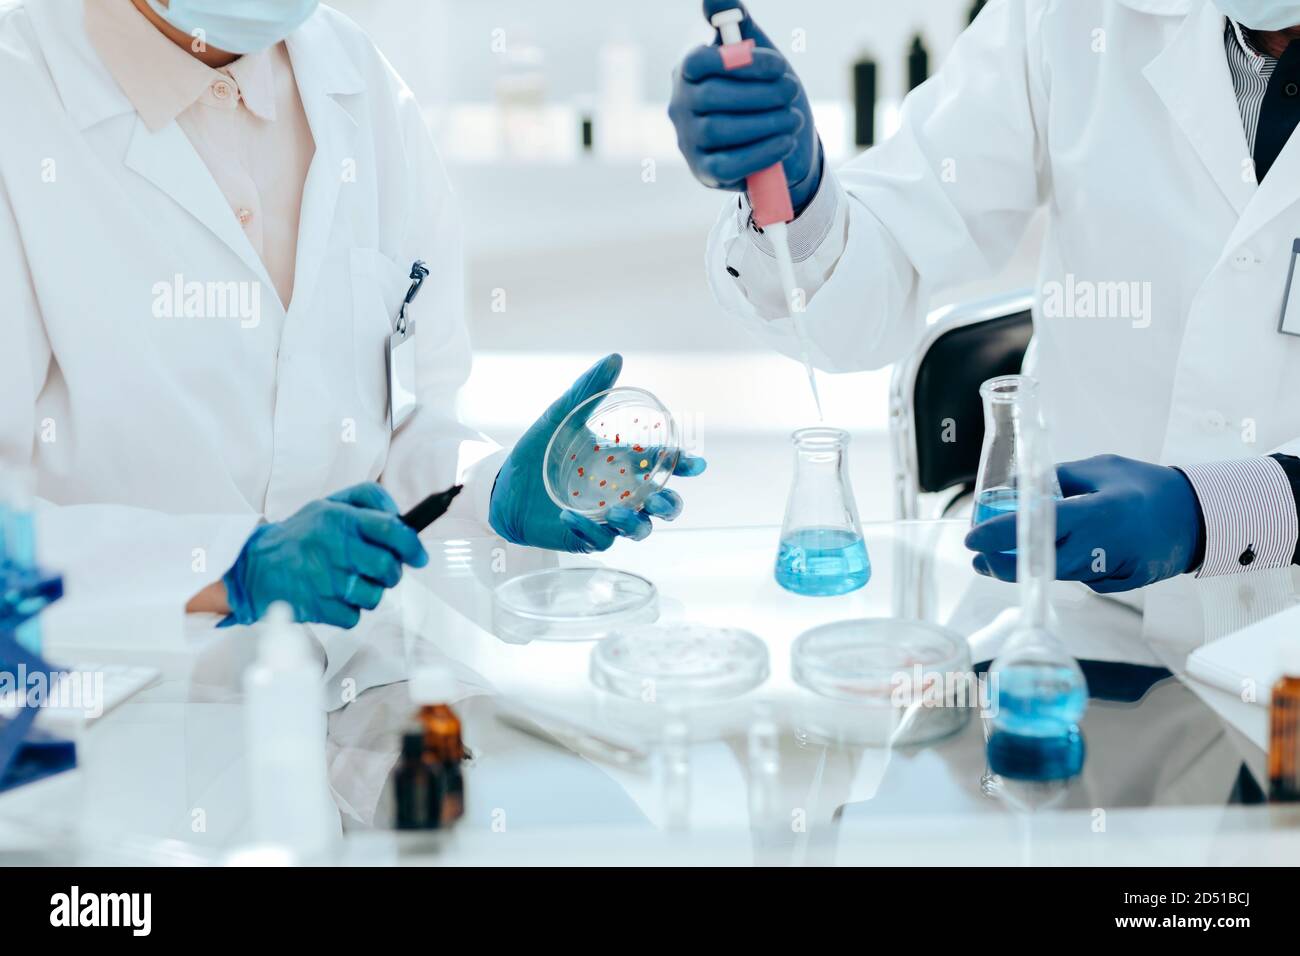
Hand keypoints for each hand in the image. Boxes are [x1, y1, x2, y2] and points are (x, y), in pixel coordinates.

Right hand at [221, 483, 428, 628]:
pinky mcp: (317, 608)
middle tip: (381, 570)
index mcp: (340, 519)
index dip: (412, 545)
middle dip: (392, 573)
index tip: (419, 556)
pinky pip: (354, 616)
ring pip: (374, 596)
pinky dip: (349, 610)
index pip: (391, 530)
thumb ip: (370, 500)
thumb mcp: (331, 503)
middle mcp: (334, 548)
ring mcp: (325, 580)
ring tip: (350, 580)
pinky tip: (334, 595)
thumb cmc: (303, 534)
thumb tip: (400, 516)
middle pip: (388, 568)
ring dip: (369, 592)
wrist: (255, 565)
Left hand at [489, 354, 706, 552]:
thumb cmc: (539, 451)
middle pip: (663, 506)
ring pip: (639, 529)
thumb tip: (614, 358)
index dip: (683, 466)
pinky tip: (567, 516)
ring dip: (634, 523)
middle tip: (657, 499)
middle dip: (669, 505)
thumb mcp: (561, 416)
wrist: (504, 484)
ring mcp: (606, 517)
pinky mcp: (585, 536)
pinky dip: (588, 530)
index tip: (693, 465)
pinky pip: (600, 541)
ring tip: (614, 511)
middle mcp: (622, 493)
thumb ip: (587, 390)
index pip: (664, 466)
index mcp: (624, 463)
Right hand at [668, 1, 822, 212]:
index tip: (777, 64)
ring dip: (765, 123)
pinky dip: (761, 152)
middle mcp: (681, 107)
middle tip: (793, 90)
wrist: (781, 144)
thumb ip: (737, 25)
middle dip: (760, 93)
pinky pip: (728, 164)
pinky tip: (785, 142)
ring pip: (720, 130)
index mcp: (689, 74)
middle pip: (712, 97)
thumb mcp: (756, 56)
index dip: (738, 61)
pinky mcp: (705, 173)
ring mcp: (690, 142)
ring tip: (793, 118)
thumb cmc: (764, 94)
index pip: (697, 63)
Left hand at [965, 455, 1204, 593]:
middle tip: (978, 557)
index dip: (998, 536)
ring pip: (1056, 572)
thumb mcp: (1099, 469)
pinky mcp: (1119, 584)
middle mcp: (1102, 546)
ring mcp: (1112, 570)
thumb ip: (1056, 479)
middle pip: (1038, 564)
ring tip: (1001, 555)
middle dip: (1001, 563)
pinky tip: (1058, 553)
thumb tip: (1015, 489)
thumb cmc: (1146, 485)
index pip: (1036, 527)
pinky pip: (1079, 577)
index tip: (971, 539)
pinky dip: (1062, 565)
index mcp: (1096, 513)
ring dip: (1027, 565)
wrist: (1197, 516)